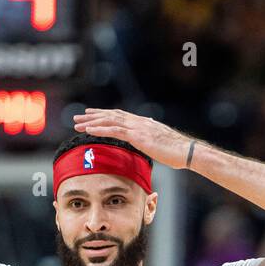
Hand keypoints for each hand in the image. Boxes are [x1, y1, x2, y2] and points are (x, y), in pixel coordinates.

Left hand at [73, 108, 193, 169]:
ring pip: (110, 121)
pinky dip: (100, 129)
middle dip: (93, 116)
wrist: (186, 151)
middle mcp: (139, 121)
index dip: (105, 114)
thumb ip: (153, 136)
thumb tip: (149, 134)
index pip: (120, 115)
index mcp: (143, 123)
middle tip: (78, 117)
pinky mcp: (137, 136)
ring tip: (78, 123)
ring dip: (92, 122)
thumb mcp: (162, 142)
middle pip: (111, 115)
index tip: (92, 114)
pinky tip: (89, 130)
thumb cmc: (177, 151)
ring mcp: (138, 128)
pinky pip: (114, 131)